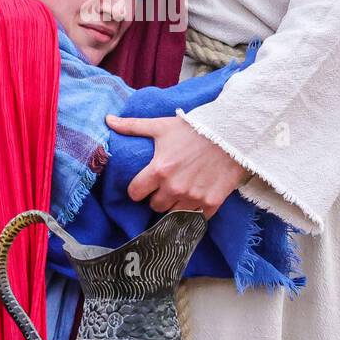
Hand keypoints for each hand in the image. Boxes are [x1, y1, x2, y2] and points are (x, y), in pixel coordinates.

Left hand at [105, 115, 246, 218]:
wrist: (231, 134)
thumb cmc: (194, 129)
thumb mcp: (162, 126)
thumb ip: (133, 126)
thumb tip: (108, 120)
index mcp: (159, 170)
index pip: (135, 193)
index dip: (138, 189)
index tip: (144, 184)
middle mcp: (174, 188)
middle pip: (154, 206)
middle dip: (157, 197)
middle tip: (165, 186)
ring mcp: (193, 198)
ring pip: (172, 215)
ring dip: (174, 205)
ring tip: (181, 192)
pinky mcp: (211, 204)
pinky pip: (195, 219)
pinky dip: (194, 212)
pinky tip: (196, 199)